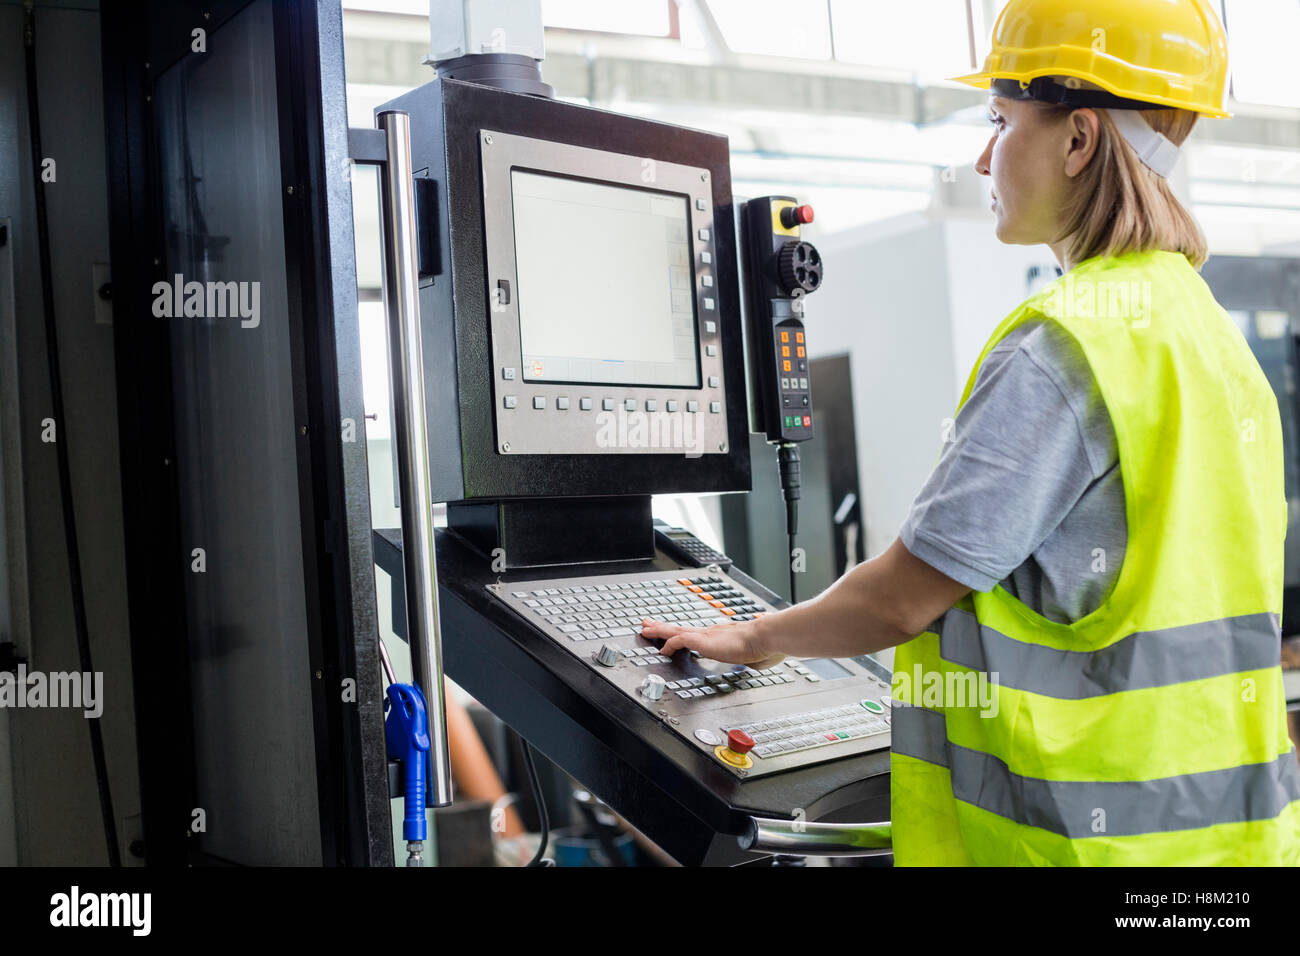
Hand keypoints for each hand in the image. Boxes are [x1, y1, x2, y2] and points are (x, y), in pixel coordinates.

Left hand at [638, 617, 784, 668]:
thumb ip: (749, 656)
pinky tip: (663, 649)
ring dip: (659, 631)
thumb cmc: (762, 645)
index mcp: (717, 636)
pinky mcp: (704, 641)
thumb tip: (758, 660)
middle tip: (647, 625)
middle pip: (679, 627)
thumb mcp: (750, 653)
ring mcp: (705, 636)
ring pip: (675, 630)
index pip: (692, 632)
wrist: (764, 637)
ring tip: (645, 631)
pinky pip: (681, 639)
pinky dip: (670, 643)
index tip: (670, 633)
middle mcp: (709, 632)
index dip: (679, 633)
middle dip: (661, 627)